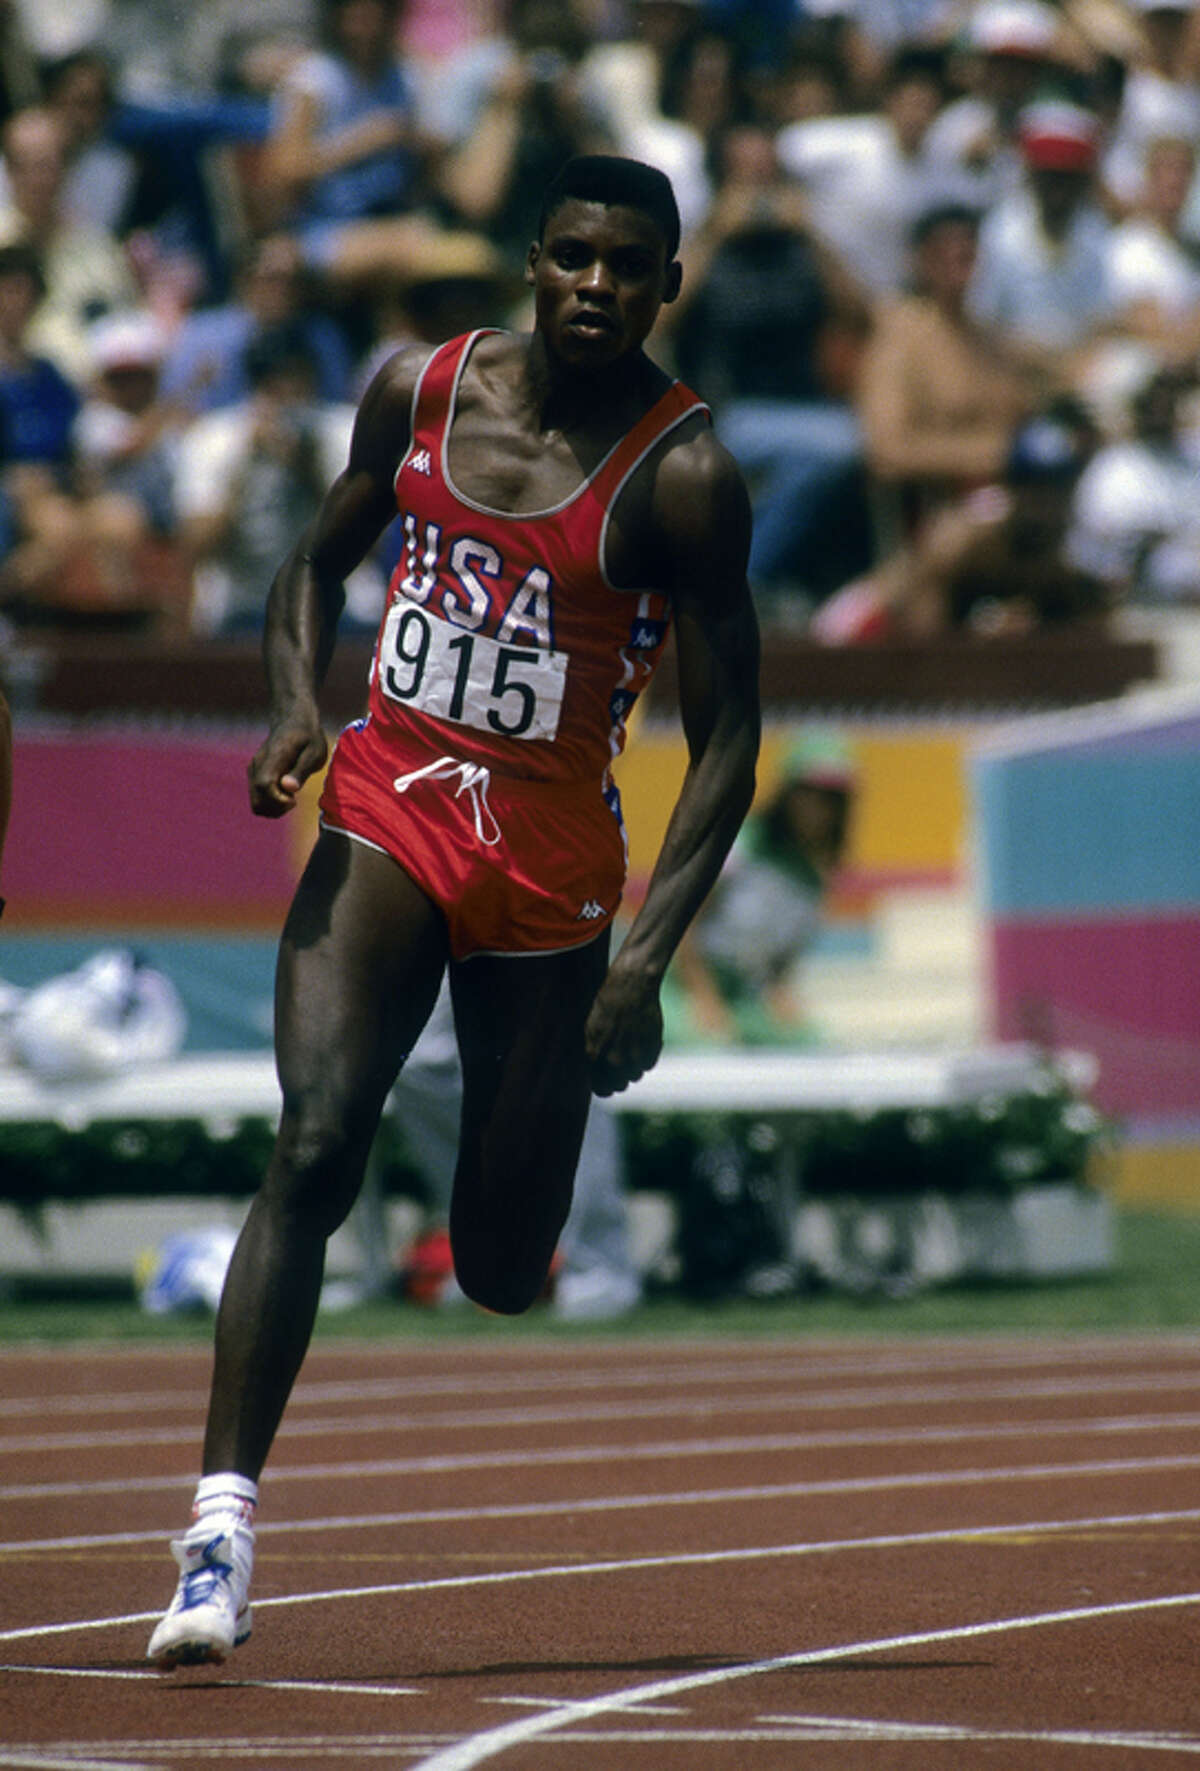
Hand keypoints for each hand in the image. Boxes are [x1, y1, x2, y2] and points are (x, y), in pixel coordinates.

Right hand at [248, 718, 327, 817]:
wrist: (293, 721)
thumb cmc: (308, 737)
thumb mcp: (314, 752)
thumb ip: (301, 770)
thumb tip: (289, 788)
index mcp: (273, 757)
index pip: (265, 785)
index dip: (278, 800)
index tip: (294, 800)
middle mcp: (258, 764)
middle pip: (257, 801)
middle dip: (277, 809)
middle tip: (294, 801)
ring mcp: (254, 770)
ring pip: (256, 803)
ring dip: (274, 809)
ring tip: (291, 798)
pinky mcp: (255, 775)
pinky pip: (258, 799)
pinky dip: (271, 804)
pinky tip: (285, 794)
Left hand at [585, 962, 663, 1096]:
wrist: (631, 986)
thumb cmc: (608, 1003)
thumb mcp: (592, 1028)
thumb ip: (595, 1053)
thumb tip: (597, 1072)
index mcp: (595, 1056)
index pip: (601, 1089)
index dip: (605, 1088)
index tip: (608, 1084)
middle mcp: (614, 1060)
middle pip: (621, 1085)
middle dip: (620, 1078)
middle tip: (621, 1064)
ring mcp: (634, 1056)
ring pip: (636, 1075)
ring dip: (634, 1065)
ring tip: (631, 1045)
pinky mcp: (651, 1049)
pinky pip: (649, 1064)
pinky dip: (647, 1056)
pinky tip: (643, 1039)